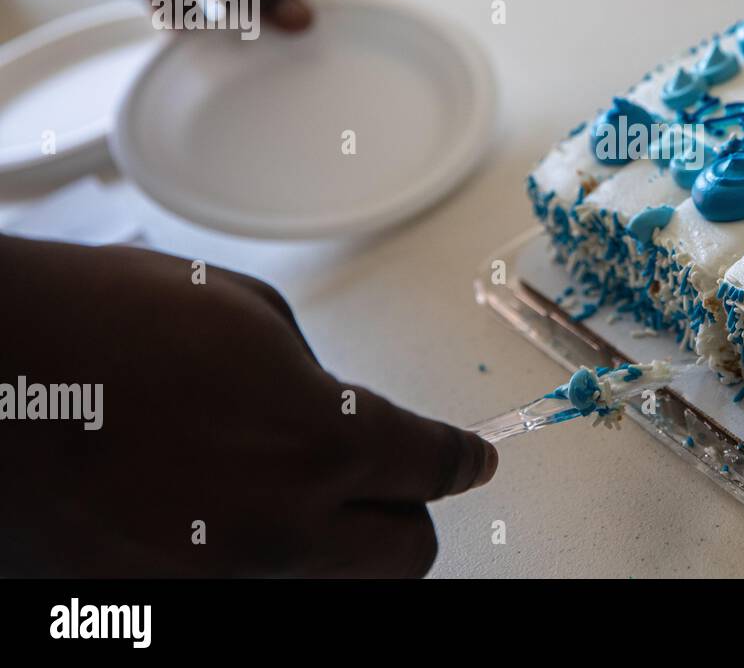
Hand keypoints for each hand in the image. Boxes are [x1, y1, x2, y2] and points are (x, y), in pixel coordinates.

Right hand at [0, 234, 494, 576]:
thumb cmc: (91, 323)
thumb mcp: (242, 316)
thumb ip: (313, 381)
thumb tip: (332, 414)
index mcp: (321, 444)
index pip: (431, 467)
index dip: (460, 460)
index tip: (471, 462)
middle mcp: (280, 532)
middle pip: (407, 556)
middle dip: (410, 514)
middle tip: (395, 484)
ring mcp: (215, 583)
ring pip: (328, 585)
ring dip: (331, 542)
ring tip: (285, 491)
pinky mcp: (152, 609)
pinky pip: (239, 586)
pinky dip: (246, 554)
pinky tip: (204, 508)